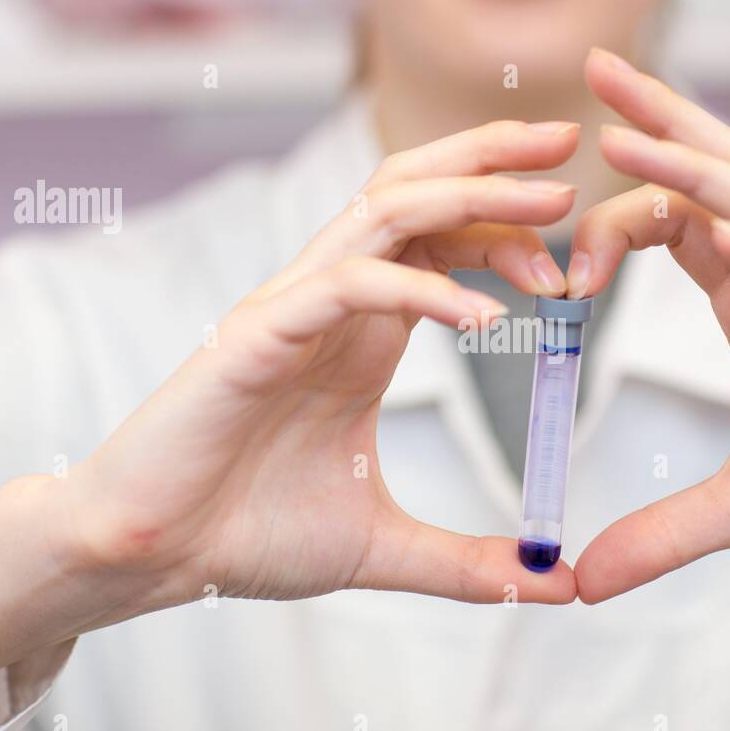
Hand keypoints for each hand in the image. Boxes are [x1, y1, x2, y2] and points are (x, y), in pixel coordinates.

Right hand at [69, 119, 582, 607]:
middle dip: (495, 158)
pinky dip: (421, 288)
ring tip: (550, 202)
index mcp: (362, 332)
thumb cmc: (248, 535)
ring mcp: (292, 309)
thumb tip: (557, 588)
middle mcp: (331, 302)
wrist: (152, 558)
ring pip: (386, 210)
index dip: (509, 227)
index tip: (577, 255)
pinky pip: (350, 283)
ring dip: (470, 193)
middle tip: (572, 143)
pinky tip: (485, 317)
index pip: (440, 237)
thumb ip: (472, 563)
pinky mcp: (255, 335)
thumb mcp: (385, 547)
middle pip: (416, 190)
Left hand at [569, 48, 729, 652]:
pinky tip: (728, 240)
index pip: (677, 219)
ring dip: (692, 169)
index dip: (613, 214)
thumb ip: (659, 534)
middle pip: (718, 177)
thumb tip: (578, 583)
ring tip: (623, 134)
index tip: (554, 265)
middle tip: (595, 64)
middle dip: (660, 118)